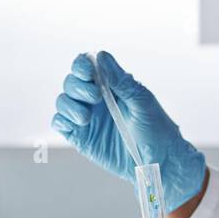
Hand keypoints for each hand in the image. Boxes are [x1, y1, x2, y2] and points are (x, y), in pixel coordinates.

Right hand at [51, 51, 206, 209]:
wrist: (158, 161)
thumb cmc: (156, 129)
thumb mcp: (142, 101)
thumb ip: (121, 80)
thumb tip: (101, 56)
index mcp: (110, 86)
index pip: (86, 66)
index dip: (82, 66)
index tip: (89, 72)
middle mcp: (95, 100)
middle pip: (71, 83)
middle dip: (78, 87)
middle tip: (96, 97)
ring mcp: (86, 118)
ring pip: (63, 101)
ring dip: (70, 105)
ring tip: (86, 118)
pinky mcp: (81, 137)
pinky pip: (60, 123)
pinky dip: (62, 120)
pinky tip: (79, 124)